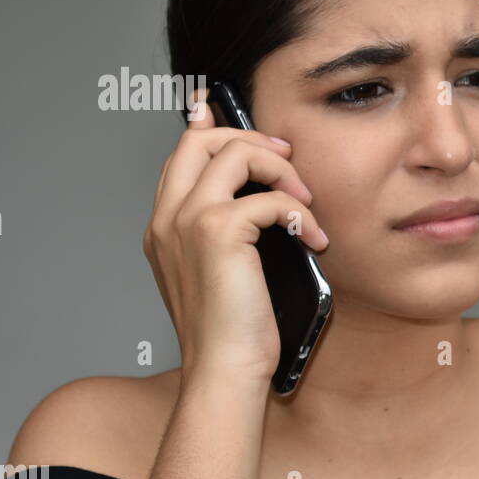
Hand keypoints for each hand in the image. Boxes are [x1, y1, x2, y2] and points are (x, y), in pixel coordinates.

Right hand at [143, 88, 328, 382]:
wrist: (225, 370)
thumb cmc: (234, 332)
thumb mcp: (228, 273)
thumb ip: (234, 232)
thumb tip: (265, 200)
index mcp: (164, 227)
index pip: (180, 155)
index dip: (206, 126)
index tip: (224, 108)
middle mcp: (167, 218)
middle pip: (202, 140)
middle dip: (252, 140)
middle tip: (288, 159)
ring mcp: (187, 222)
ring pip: (233, 154)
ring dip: (281, 170)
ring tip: (304, 203)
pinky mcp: (217, 233)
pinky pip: (268, 199)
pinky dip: (299, 214)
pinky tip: (315, 240)